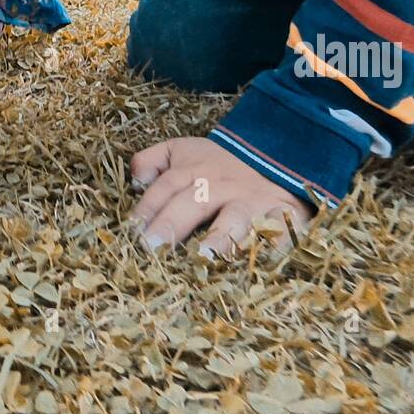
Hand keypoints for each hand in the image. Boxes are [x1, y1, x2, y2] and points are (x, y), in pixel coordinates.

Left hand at [130, 136, 314, 256]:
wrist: (277, 153)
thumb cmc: (219, 163)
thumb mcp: (183, 150)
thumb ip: (154, 160)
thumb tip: (136, 180)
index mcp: (194, 170)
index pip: (166, 187)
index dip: (148, 208)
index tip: (131, 231)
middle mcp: (221, 186)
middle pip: (193, 201)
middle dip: (172, 223)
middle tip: (152, 247)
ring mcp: (251, 202)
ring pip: (235, 218)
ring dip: (220, 236)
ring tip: (205, 256)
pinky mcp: (282, 216)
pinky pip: (280, 231)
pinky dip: (273, 246)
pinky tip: (260, 263)